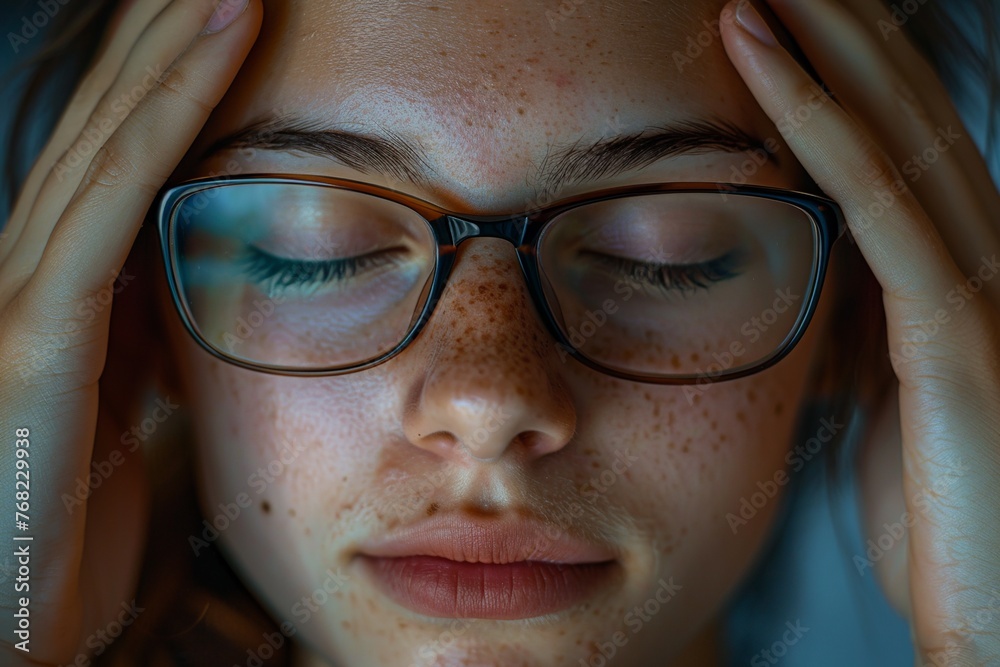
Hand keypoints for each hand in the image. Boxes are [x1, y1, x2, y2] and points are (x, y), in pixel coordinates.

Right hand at [0, 0, 259, 662]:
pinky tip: (215, 40)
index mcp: (57, 290)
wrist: (15, 624)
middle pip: (109, 127)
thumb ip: (137, 336)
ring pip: (110, 141)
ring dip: (170, 47)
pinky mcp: (34, 337)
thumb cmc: (69, 529)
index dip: (165, 77)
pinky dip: (166, 114)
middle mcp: (25, 272)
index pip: (118, 155)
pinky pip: (112, 200)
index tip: (225, 10)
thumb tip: (180, 278)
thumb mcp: (119, 412)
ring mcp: (19, 298)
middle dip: (162, 38)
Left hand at [721, 0, 999, 662]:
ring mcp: (983, 290)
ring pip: (895, 137)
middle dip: (839, 35)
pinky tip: (762, 66)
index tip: (779, 21)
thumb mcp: (884, 396)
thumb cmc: (940, 510)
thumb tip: (812, 264)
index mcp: (962, 277)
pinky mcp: (961, 333)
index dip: (844, 74)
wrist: (995, 609)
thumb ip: (861, 321)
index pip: (899, 145)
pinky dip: (819, 126)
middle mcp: (987, 261)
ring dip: (822, 52)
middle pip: (906, 117)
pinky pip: (879, 202)